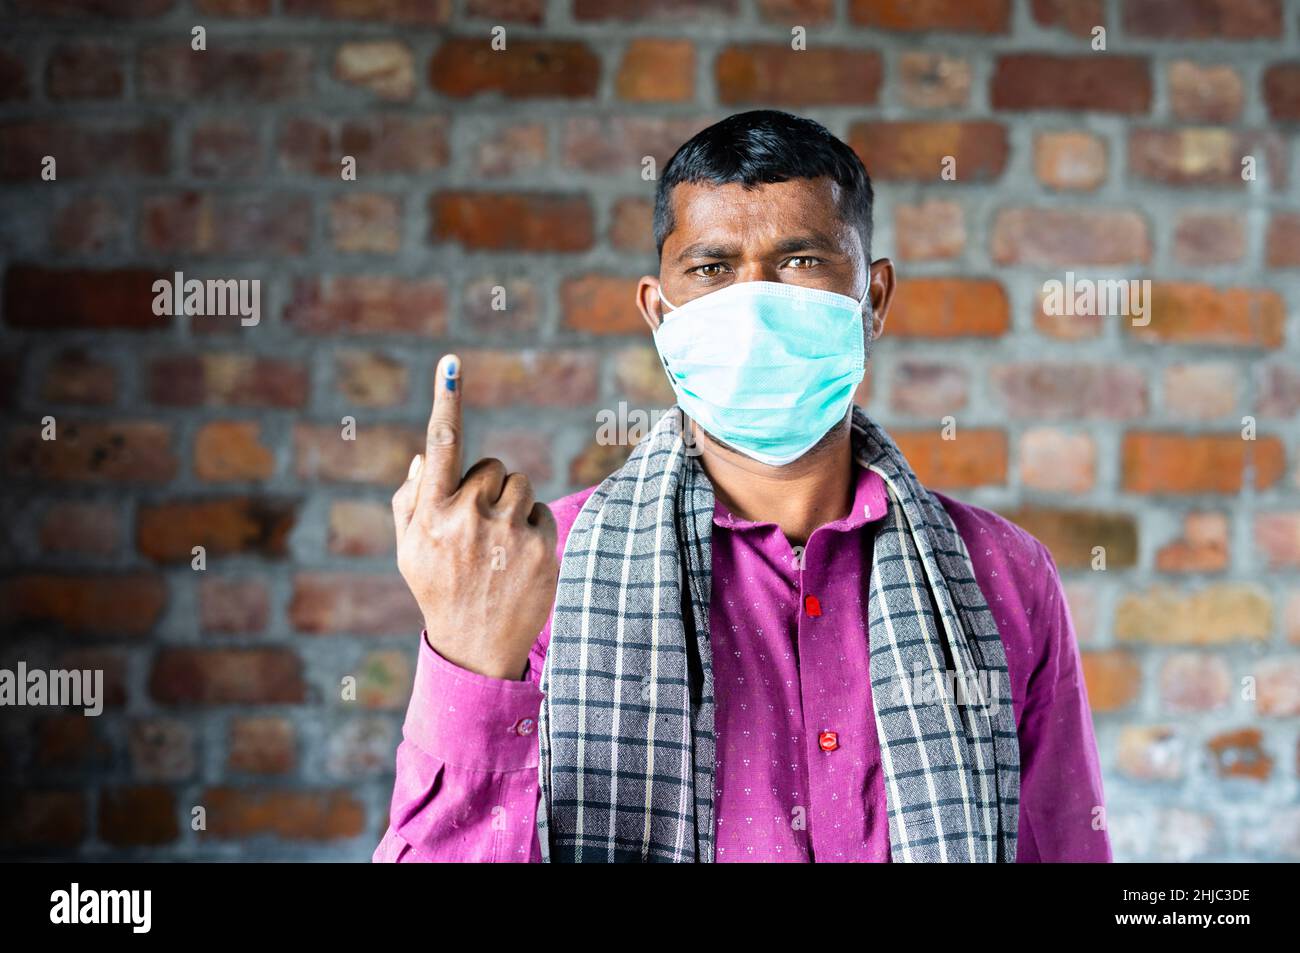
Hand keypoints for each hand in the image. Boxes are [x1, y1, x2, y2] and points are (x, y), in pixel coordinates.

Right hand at [393, 354, 558, 679]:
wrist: (476, 647)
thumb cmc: (439, 589)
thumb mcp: (410, 549)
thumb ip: (412, 499)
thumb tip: (427, 454)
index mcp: (431, 515)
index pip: (442, 446)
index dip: (447, 401)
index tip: (452, 364)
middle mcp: (467, 519)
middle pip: (490, 466)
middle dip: (486, 486)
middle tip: (477, 526)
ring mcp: (507, 533)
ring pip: (519, 484)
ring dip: (511, 504)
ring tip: (498, 544)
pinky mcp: (541, 547)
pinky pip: (540, 509)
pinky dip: (532, 527)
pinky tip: (518, 559)